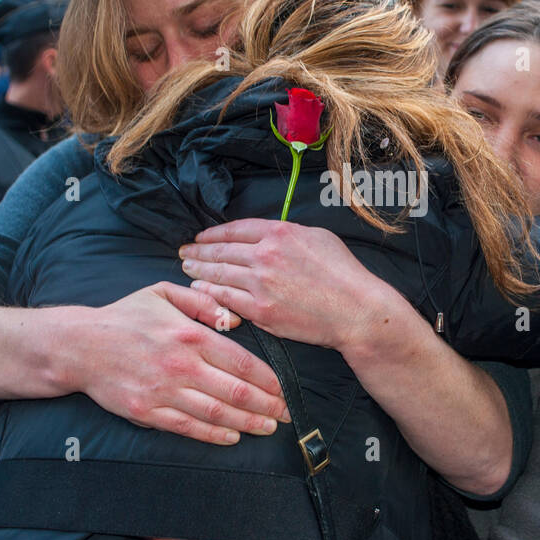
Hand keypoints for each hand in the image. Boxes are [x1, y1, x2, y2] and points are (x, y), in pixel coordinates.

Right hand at [71, 281, 286, 444]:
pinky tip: (233, 437)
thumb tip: (234, 319)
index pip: (241, 361)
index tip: (284, 389)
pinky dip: (214, 435)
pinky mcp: (148, 412)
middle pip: (236, 392)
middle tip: (286, 414)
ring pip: (217, 414)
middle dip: (267, 406)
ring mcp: (164, 392)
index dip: (268, 379)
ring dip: (248, 423)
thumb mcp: (163, 293)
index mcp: (189, 335)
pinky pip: (188, 428)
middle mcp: (181, 366)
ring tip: (268, 427)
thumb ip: (202, 302)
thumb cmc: (125, 317)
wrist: (80, 346)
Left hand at [178, 219, 396, 352]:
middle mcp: (266, 255)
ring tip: (186, 268)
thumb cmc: (344, 274)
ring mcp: (261, 284)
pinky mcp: (261, 310)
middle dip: (199, 251)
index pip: (235, 229)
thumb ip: (289, 233)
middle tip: (184, 252)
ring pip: (219, 275)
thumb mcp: (319, 238)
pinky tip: (198, 290)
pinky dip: (208, 293)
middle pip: (221, 251)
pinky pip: (226, 299)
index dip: (213, 233)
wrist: (355, 310)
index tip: (202, 237)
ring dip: (198, 271)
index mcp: (280, 233)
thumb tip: (269, 235)